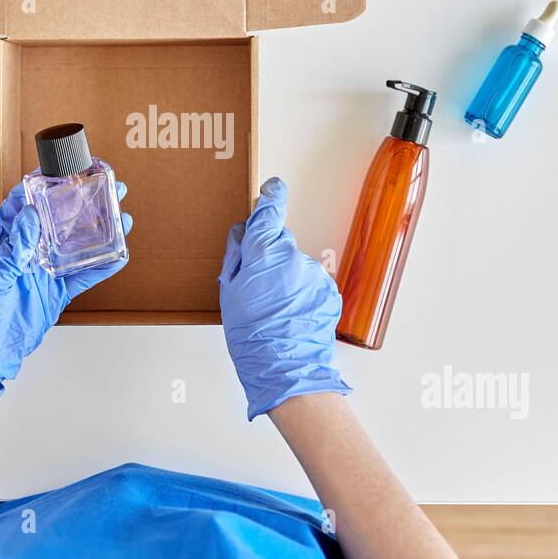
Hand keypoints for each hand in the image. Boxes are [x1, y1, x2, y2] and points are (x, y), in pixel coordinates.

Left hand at [0, 182, 131, 401]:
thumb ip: (12, 249)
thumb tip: (30, 217)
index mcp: (1, 243)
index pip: (22, 207)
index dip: (40, 188)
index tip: (60, 172)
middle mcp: (24, 254)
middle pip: (55, 221)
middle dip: (78, 203)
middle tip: (103, 186)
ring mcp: (41, 273)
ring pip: (73, 246)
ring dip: (96, 231)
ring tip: (120, 215)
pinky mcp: (54, 295)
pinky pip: (81, 278)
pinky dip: (100, 267)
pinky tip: (117, 255)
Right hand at [219, 177, 351, 419]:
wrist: (287, 369)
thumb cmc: (252, 336)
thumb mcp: (229, 294)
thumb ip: (236, 256)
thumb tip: (242, 232)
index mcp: (265, 251)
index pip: (270, 210)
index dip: (270, 196)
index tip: (271, 189)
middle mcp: (293, 256)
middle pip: (279, 244)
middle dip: (268, 258)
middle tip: (255, 289)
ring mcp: (314, 274)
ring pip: (294, 266)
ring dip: (284, 280)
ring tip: (272, 311)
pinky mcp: (328, 291)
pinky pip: (309, 284)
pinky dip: (299, 295)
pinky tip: (289, 317)